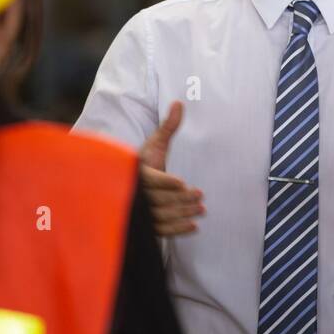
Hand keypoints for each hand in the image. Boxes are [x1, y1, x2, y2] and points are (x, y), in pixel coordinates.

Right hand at [139, 101, 204, 236]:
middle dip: (180, 198)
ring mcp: (141, 211)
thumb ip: (168, 126)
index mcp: (137, 173)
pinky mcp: (147, 224)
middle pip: (159, 199)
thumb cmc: (146, 160)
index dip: (166, 182)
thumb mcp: (155, 143)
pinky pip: (161, 230)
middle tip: (200, 195)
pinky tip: (194, 226)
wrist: (132, 182)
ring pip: (161, 215)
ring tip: (201, 209)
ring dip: (182, 213)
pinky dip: (177, 230)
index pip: (150, 180)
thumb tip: (180, 103)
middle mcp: (137, 194)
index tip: (183, 182)